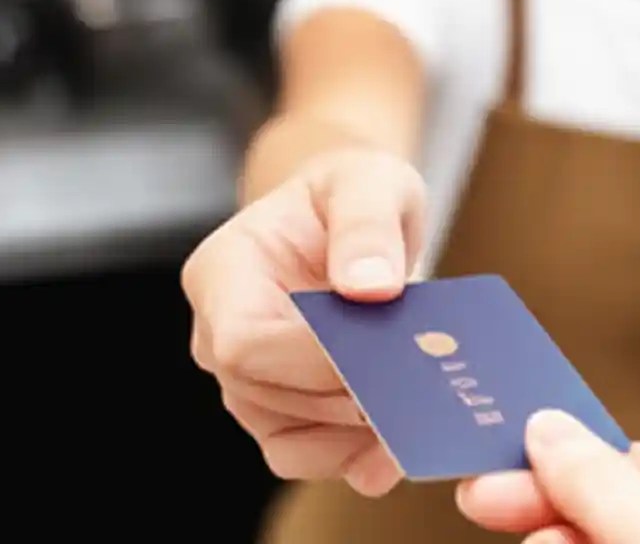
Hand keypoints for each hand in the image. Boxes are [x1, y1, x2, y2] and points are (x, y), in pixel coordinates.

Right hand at [181, 149, 425, 496]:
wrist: (351, 219)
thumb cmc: (350, 193)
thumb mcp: (370, 181)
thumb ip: (367, 225)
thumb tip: (369, 288)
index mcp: (222, 271)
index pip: (245, 341)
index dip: (311, 361)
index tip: (384, 354)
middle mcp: (219, 331)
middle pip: (267, 394)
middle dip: (346, 398)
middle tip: (421, 390)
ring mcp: (245, 379)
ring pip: (287, 438)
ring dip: (355, 435)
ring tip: (421, 420)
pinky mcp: (278, 410)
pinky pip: (305, 455)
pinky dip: (352, 458)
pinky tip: (398, 447)